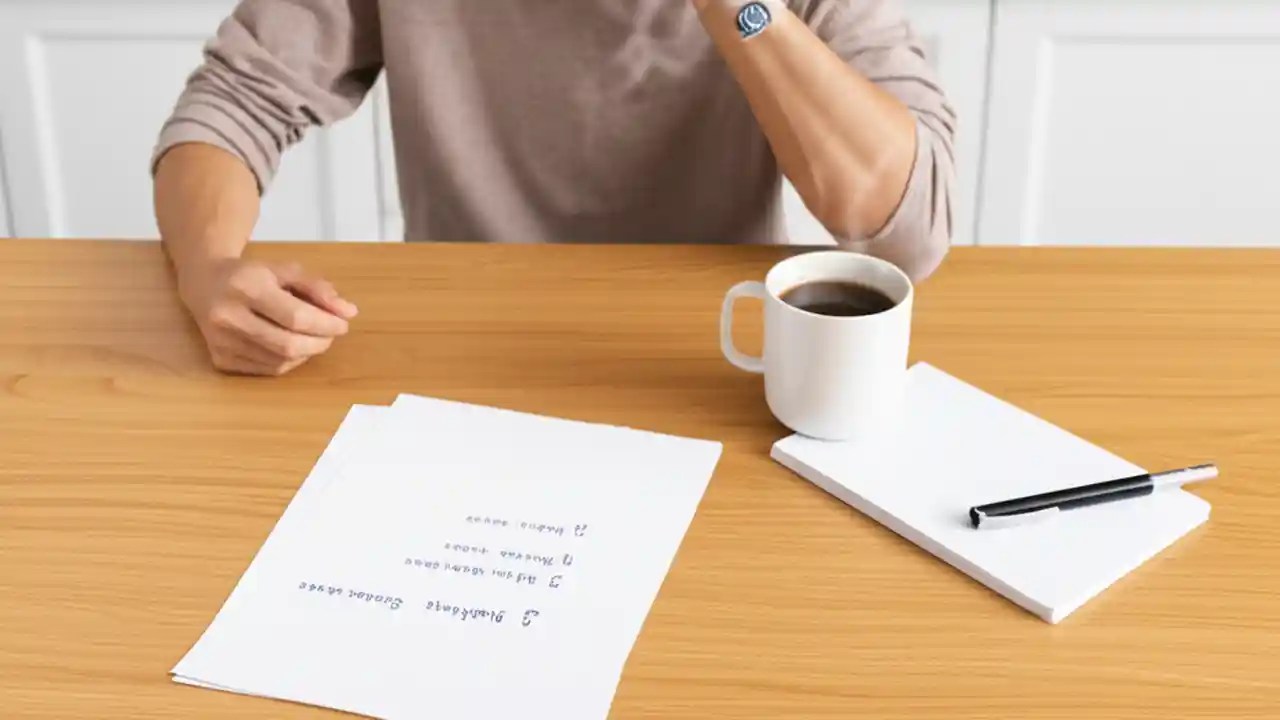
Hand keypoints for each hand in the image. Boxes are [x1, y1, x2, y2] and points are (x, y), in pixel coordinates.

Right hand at [178, 259, 357, 375]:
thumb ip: (318, 289)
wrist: (203, 282)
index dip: (326, 324)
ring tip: (314, 338)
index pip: (296, 317)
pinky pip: (266, 369)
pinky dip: (289, 361)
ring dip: (306, 353)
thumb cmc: (251, 275)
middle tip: (331, 335)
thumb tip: (348, 312)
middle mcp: (228, 317)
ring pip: (279, 362)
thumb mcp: (285, 270)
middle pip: (288, 344)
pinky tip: (293, 347)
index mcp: (246, 287)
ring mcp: (221, 342)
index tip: (343, 323)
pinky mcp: (220, 359)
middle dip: (319, 343)